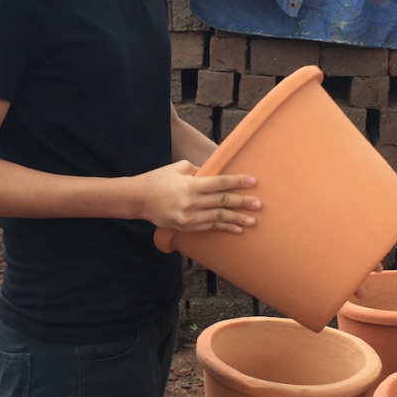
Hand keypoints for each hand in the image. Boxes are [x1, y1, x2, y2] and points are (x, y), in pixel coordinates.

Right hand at [135, 160, 260, 233]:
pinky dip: (224, 228)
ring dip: (237, 219)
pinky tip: (236, 229)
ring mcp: (189, 217)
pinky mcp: (186, 227)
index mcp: (190, 184)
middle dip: (242, 203)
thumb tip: (217, 175)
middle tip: (259, 204)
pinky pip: (209, 227)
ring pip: (218, 218)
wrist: (138, 199)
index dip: (237, 182)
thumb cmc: (159, 179)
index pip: (219, 183)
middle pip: (222, 202)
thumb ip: (199, 171)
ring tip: (252, 221)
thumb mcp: (178, 168)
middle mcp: (191, 201)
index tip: (252, 182)